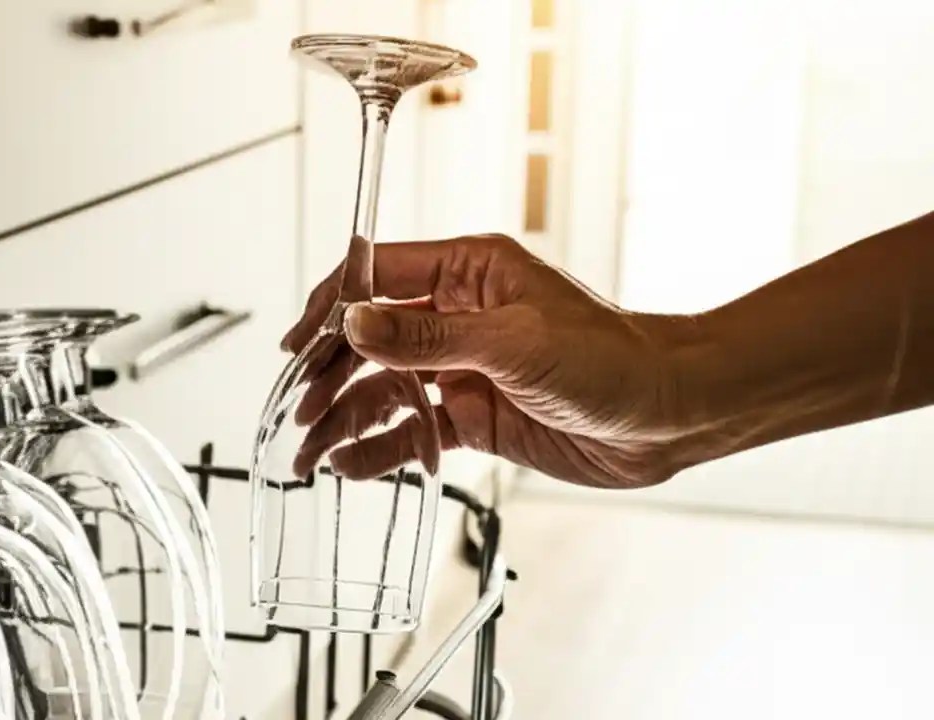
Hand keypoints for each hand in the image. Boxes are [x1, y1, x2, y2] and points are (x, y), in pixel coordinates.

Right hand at [282, 234, 694, 488]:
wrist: (668, 415)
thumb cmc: (611, 359)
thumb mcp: (513, 344)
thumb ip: (427, 340)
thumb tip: (355, 325)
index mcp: (467, 272)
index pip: (375, 276)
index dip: (331, 307)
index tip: (298, 345)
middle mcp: (458, 316)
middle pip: (369, 338)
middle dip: (329, 375)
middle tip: (298, 412)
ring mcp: (463, 367)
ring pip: (385, 388)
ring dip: (346, 418)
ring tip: (311, 452)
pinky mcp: (474, 415)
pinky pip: (414, 430)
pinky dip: (382, 449)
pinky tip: (351, 466)